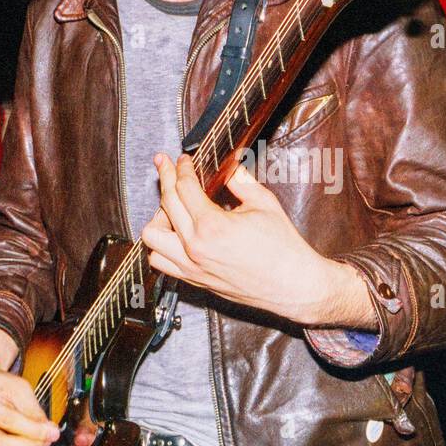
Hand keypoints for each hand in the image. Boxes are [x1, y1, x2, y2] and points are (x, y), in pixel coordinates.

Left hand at [139, 153, 374, 327]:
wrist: (293, 284)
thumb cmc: (283, 250)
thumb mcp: (264, 204)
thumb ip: (240, 181)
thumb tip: (229, 167)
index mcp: (212, 225)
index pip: (184, 187)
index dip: (181, 168)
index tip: (182, 161)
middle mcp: (196, 247)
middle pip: (165, 204)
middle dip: (165, 178)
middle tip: (166, 167)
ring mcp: (192, 266)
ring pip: (152, 237)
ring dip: (157, 217)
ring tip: (170, 208)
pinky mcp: (195, 279)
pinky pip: (161, 262)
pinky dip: (161, 246)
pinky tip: (173, 235)